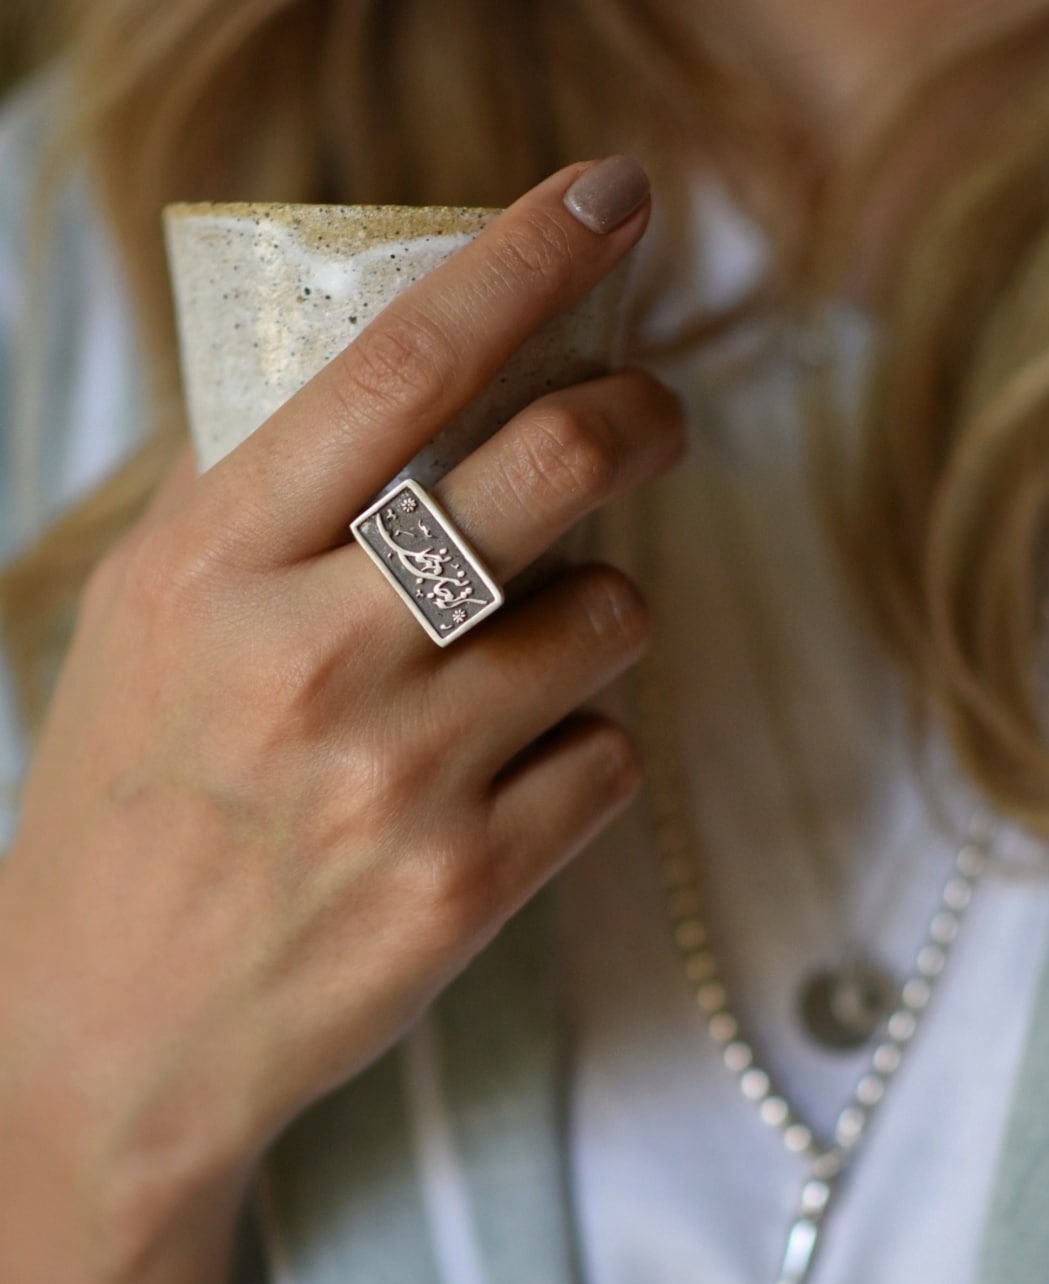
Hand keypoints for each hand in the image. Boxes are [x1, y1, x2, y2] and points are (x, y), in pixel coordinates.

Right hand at [0, 157, 684, 1272]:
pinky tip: (515, 770)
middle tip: (650, 405)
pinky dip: (586, 745)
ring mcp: (402, 781)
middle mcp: (314, 661)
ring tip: (533, 645)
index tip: (614, 197)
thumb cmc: (125, 813)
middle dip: (638, 410)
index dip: (530, 257)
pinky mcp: (471, 888)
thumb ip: (257, 508)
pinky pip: (612, 758)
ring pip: (611, 617)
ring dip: (600, 608)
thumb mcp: (143, 626)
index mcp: (214, 570)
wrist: (114, 1036)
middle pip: (553, 466)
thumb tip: (403, 397)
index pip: (401, 367)